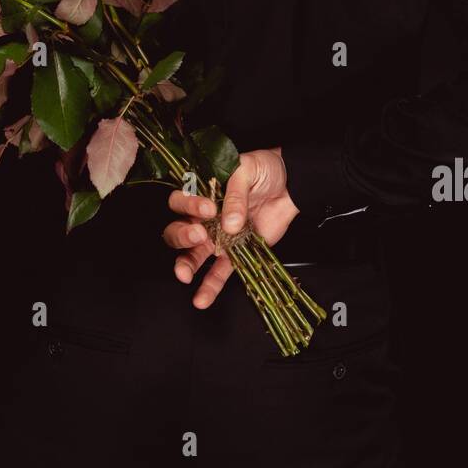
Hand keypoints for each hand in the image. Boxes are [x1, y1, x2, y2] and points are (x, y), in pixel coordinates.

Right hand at [163, 146, 298, 309]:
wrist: (290, 183)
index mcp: (201, 192)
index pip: (180, 201)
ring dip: (186, 264)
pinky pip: (219, 272)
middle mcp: (204, 217)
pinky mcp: (235, 253)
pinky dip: (210, 286)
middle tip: (199, 235)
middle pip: (177, 230)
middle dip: (182, 236)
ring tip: (184, 274)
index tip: (208, 208)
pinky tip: (201, 299)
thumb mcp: (246, 170)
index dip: (188, 206)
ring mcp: (218, 237)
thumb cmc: (263, 169)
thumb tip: (230, 224)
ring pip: (192, 254)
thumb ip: (235, 196)